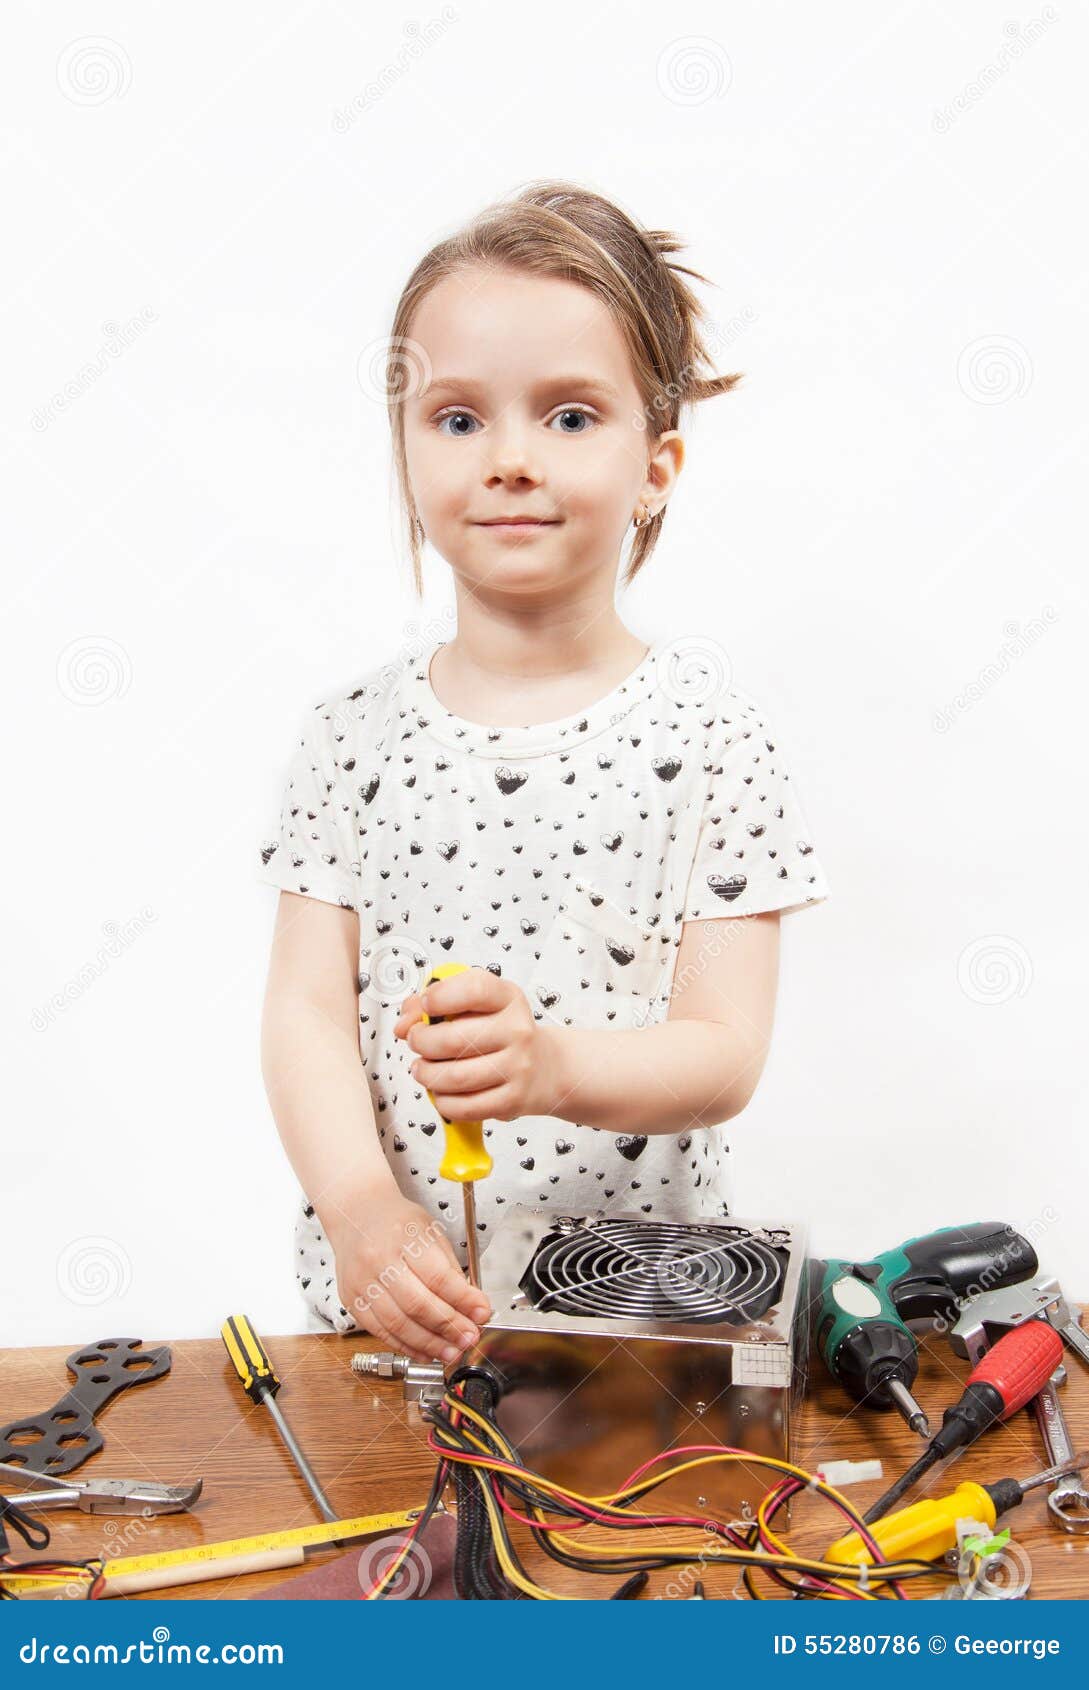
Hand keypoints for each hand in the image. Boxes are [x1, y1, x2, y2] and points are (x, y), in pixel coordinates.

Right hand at [324, 1186, 490, 1363]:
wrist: (355, 1214)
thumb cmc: (396, 1221)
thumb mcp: (430, 1231)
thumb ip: (448, 1268)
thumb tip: (471, 1305)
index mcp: (403, 1237)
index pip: (437, 1276)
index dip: (463, 1300)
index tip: (482, 1313)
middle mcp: (378, 1260)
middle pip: (417, 1304)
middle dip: (449, 1326)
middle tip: (470, 1337)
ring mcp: (361, 1282)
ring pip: (398, 1323)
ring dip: (429, 1343)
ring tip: (452, 1351)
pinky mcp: (351, 1300)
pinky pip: (380, 1331)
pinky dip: (406, 1346)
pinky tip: (426, 1351)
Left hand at [394, 967, 556, 1121]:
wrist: (545, 1067)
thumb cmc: (500, 1031)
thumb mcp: (478, 1004)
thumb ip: (436, 1002)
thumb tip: (404, 1024)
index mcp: (507, 998)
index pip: (474, 990)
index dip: (440, 997)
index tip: (426, 1005)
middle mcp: (517, 1030)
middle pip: (454, 1039)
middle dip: (421, 1042)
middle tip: (416, 1042)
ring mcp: (517, 1067)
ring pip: (455, 1077)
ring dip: (427, 1074)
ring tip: (422, 1069)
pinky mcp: (512, 1100)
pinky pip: (464, 1106)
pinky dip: (442, 1101)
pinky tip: (441, 1091)